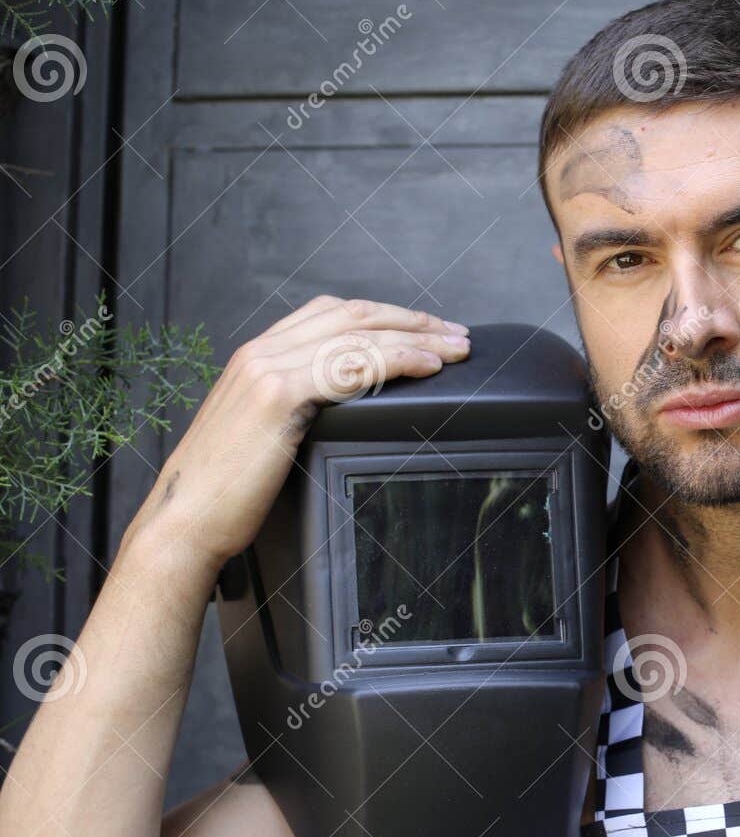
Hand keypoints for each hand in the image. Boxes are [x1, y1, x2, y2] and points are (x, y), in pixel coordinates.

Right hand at [126, 296, 470, 569]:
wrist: (184, 522)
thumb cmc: (225, 492)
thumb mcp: (263, 436)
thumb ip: (295, 409)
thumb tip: (342, 410)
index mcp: (257, 356)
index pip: (330, 313)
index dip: (384, 315)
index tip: (426, 329)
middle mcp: (260, 352)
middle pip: (353, 315)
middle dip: (412, 320)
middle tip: (457, 334)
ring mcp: (267, 369)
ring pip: (359, 334)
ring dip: (417, 337)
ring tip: (455, 349)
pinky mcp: (278, 395)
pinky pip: (352, 365)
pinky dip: (397, 360)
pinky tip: (428, 367)